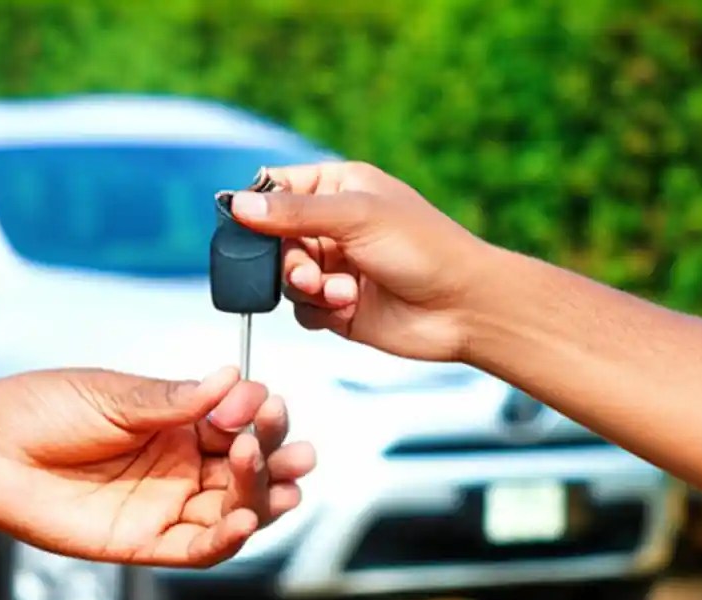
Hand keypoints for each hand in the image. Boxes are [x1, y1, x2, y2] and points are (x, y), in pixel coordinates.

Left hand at [0, 367, 312, 567]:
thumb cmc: (43, 411)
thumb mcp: (113, 395)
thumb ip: (173, 399)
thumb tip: (232, 379)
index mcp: (179, 423)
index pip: (239, 422)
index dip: (259, 415)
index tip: (264, 401)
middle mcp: (181, 466)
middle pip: (248, 468)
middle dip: (276, 456)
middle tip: (286, 443)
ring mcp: (166, 505)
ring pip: (234, 508)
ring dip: (263, 496)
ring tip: (282, 479)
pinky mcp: (145, 542)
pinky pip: (197, 548)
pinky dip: (227, 539)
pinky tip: (245, 521)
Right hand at [229, 161, 494, 361]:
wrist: (463, 307)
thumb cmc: (425, 249)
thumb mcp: (357, 216)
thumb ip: (294, 212)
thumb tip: (238, 204)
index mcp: (337, 186)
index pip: (276, 188)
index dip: (258, 207)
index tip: (250, 226)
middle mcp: (332, 225)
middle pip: (272, 239)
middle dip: (288, 260)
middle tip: (309, 274)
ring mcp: (334, 266)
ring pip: (284, 277)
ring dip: (307, 288)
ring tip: (340, 293)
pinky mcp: (337, 304)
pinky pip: (301, 309)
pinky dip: (318, 310)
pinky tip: (349, 307)